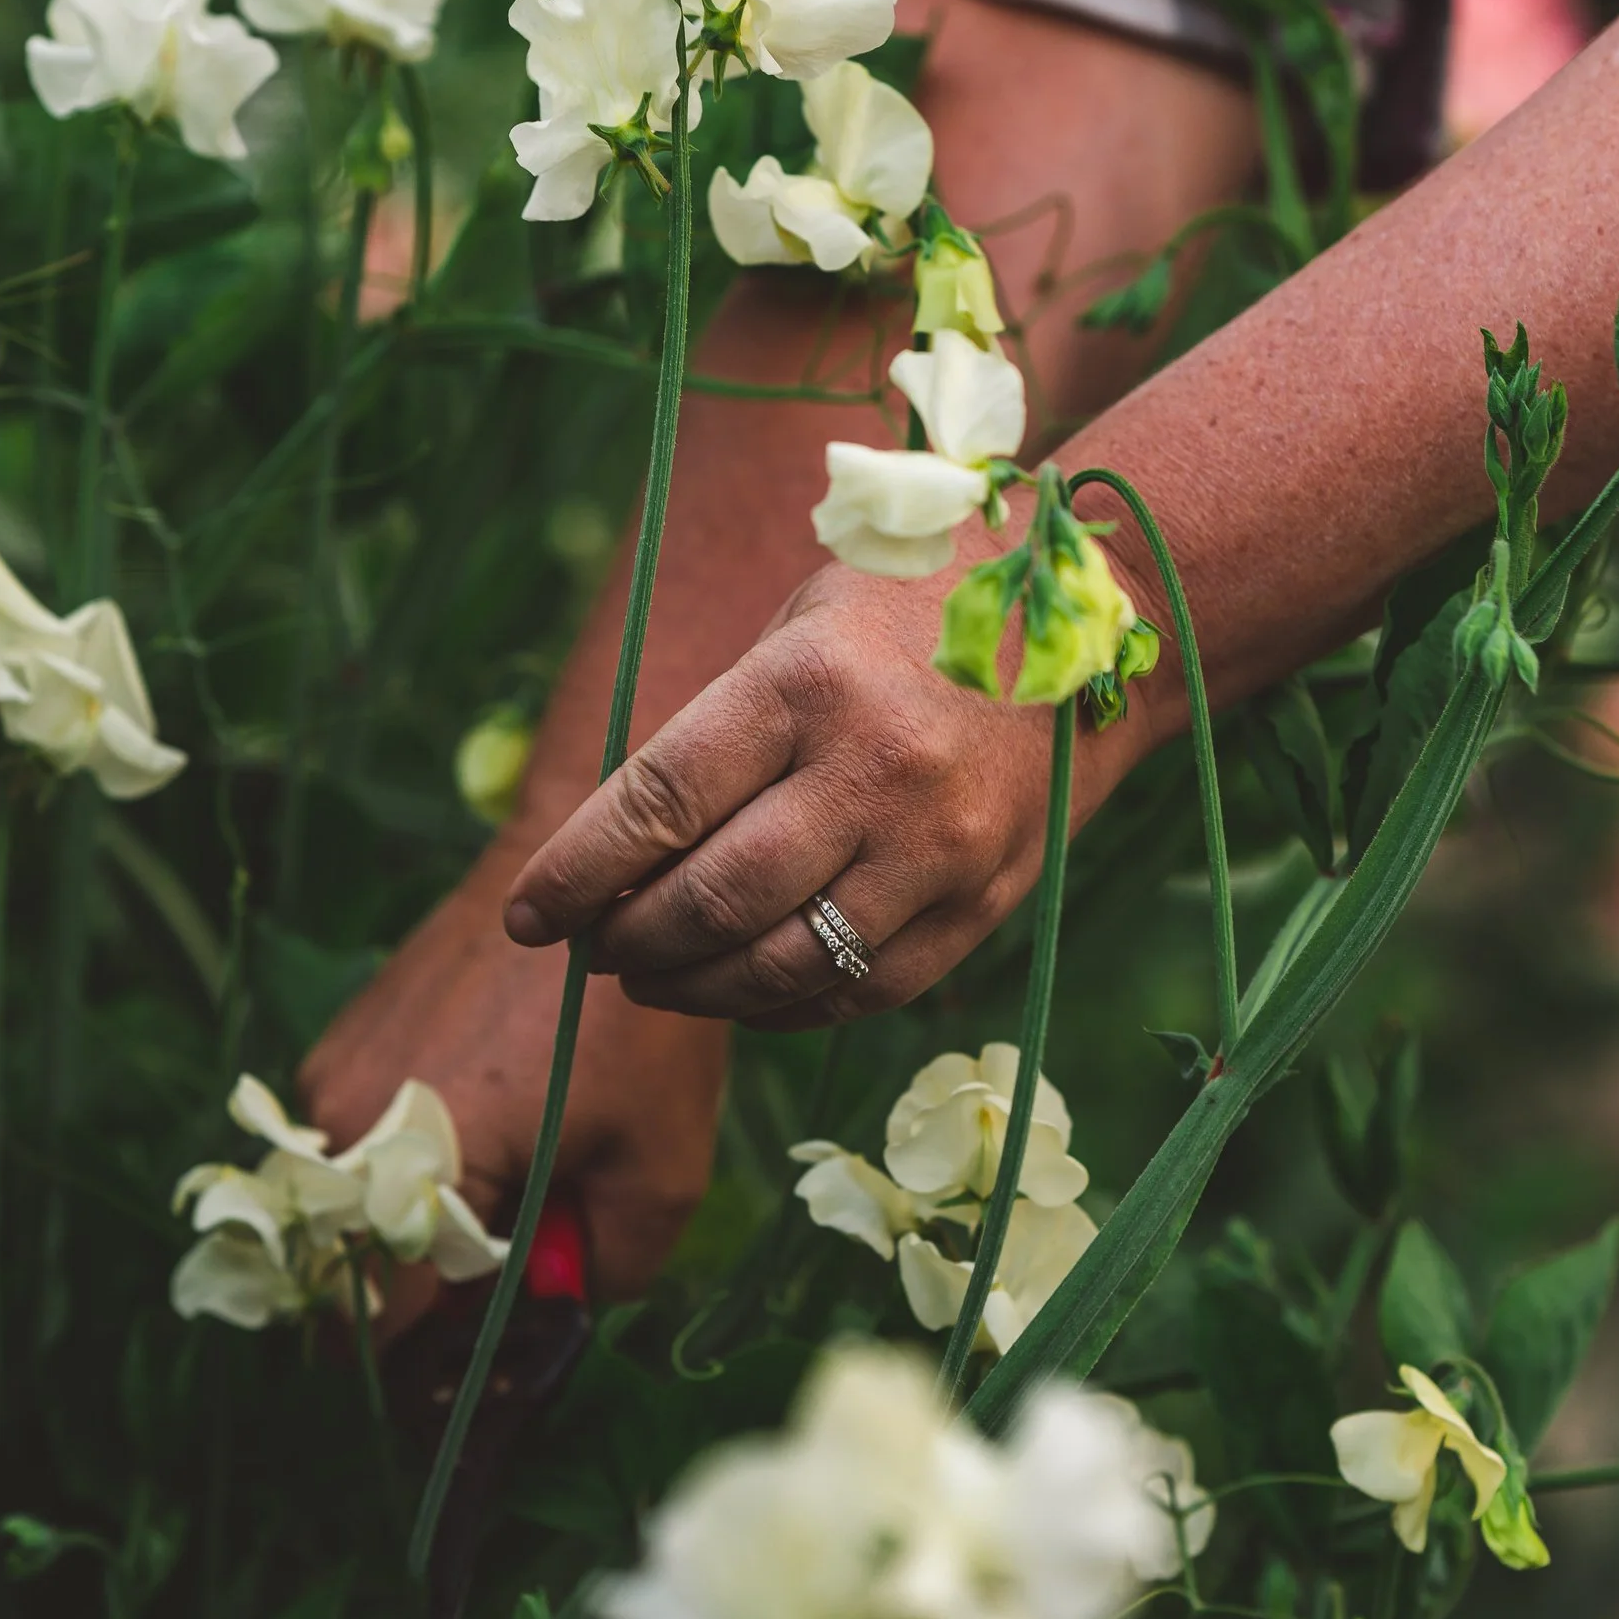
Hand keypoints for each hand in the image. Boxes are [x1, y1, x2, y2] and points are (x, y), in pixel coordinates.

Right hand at [299, 827, 730, 1327]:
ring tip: (505, 1190)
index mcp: (421, 1172)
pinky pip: (354, 1146)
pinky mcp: (345, 1040)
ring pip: (345, 1213)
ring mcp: (333, 1076)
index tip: (485, 1364)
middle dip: (417, 1301)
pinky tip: (485, 1131)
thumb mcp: (658, 1170)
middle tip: (505, 1277)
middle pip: (346, 1277)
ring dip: (410, 1230)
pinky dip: (405, 1167)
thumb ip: (603, 1275)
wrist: (599, 873)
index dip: (428, 1368)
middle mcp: (346, 1128)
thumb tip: (554, 1312)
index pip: (378, 1328)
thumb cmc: (636, 1027)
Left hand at [504, 560, 1064, 1029]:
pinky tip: (740, 993)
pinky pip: (861, 989)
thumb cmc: (909, 610)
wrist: (1091, 625)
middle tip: (594, 947)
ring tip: (649, 978)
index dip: (578, 872)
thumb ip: (718, 734)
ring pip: (782, 964)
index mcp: (807, 683)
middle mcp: (876, 770)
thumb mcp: (799, 628)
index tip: (527, 915)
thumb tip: (618, 855)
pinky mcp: (984, 902)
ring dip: (693, 989)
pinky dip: (782, 1007)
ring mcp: (938, 847)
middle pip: (715, 899)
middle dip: (629, 940)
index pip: (660, 801)